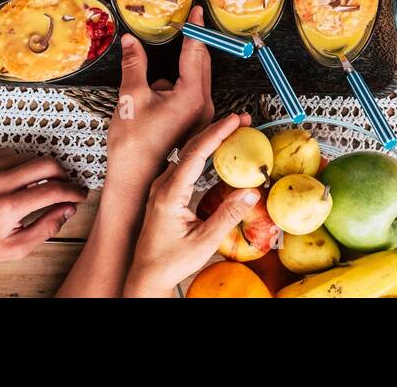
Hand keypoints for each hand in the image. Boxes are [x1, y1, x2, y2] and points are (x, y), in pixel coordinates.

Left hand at [0, 149, 88, 271]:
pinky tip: (10, 181)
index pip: (54, 190)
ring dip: (37, 170)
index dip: (73, 191)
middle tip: (61, 186)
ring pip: (28, 156)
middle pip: (46, 163)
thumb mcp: (15, 248)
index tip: (80, 194)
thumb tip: (68, 209)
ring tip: (32, 187)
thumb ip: (46, 227)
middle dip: (61, 174)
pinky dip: (16, 164)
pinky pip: (7, 153)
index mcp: (8, 207)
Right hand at [104, 5, 213, 209]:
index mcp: (192, 95)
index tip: (197, 10)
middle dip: (191, 43)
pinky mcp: (193, 123)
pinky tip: (158, 93)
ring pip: (192, 79)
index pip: (195, 51)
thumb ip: (134, 63)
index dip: (194, 28)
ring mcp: (200, 115)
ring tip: (159, 72)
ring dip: (179, 69)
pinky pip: (188, 94)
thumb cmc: (133, 142)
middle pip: (200, 63)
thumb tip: (130, 39)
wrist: (134, 178)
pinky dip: (176, 85)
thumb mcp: (130, 96)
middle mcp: (202, 105)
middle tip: (186, 22)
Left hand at [124, 113, 260, 295]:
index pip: (195, 154)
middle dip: (217, 130)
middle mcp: (162, 186)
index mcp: (169, 194)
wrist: (146, 274)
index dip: (216, 134)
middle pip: (191, 147)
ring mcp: (161, 187)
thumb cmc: (169, 262)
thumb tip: (250, 193)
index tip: (234, 121)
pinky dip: (203, 152)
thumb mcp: (204, 241)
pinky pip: (184, 164)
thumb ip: (228, 216)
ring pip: (187, 153)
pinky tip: (215, 151)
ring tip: (232, 131)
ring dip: (210, 140)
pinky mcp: (164, 192)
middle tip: (240, 121)